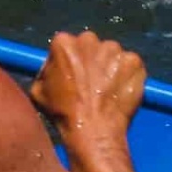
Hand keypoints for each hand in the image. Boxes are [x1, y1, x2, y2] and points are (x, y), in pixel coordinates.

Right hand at [29, 30, 144, 152]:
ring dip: (110, 66)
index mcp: (63, 42)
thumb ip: (46, 70)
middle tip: (92, 81)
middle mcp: (89, 40)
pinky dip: (129, 75)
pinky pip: (131, 65)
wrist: (93, 131)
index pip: (67, 44)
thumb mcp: (38, 88)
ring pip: (112, 54)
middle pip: (91, 45)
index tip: (74, 74)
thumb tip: (53, 68)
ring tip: (108, 89)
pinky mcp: (133, 63)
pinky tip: (122, 91)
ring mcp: (114, 51)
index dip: (71, 60)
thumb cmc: (63, 112)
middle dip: (91, 59)